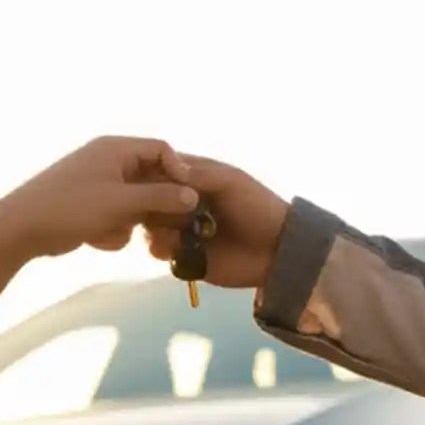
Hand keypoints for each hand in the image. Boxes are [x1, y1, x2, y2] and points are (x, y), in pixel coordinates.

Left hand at [7, 136, 199, 257]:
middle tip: (157, 225)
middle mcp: (109, 161)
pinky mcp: (91, 206)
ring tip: (110, 231)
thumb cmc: (71, 208)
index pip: (161, 149)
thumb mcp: (121, 203)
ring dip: (128, 222)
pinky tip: (95, 239)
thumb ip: (160, 197)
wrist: (21, 229)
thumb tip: (193, 196)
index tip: (188, 197)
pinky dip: (112, 230)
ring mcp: (99, 184)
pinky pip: (117, 216)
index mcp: (115, 148)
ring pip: (135, 203)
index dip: (178, 171)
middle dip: (150, 205)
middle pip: (150, 179)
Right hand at [145, 156, 289, 288]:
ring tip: (183, 232)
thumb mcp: (231, 181)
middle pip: (148, 200)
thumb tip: (164, 168)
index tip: (156, 184)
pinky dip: (164, 248)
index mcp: (191, 179)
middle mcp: (180, 202)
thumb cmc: (257, 207)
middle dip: (154, 205)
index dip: (151, 176)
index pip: (158, 171)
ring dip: (159, 227)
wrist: (275, 250)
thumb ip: (198, 174)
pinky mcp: (182, 255)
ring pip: (149, 225)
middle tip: (176, 212)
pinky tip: (181, 247)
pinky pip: (158, 250)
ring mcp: (180, 229)